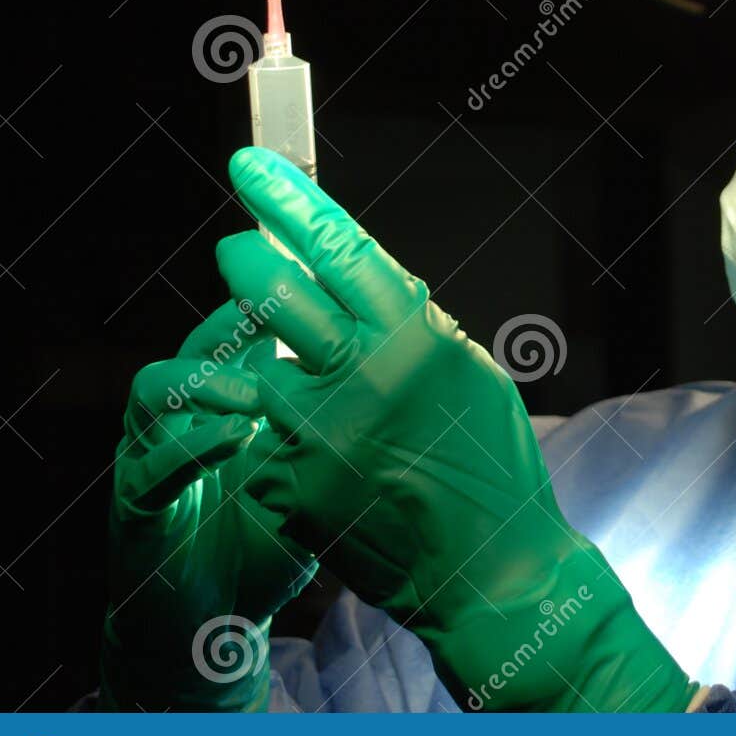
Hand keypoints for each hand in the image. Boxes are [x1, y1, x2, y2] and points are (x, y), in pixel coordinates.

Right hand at [101, 301, 317, 710]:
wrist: (209, 628)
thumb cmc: (266, 543)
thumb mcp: (317, 479)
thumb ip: (341, 430)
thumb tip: (409, 386)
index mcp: (227, 399)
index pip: (249, 329)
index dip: (280, 301)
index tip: (325, 280)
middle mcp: (183, 414)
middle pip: (202, 340)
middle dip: (239, 316)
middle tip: (281, 307)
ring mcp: (151, 454)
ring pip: (157, 388)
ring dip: (209, 382)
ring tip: (256, 392)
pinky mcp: (135, 505)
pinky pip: (151, 464)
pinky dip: (192, 447)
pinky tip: (234, 438)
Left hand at [220, 146, 694, 711]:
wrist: (491, 571)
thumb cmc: (494, 469)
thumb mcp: (470, 374)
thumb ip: (412, 325)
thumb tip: (363, 282)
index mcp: (412, 341)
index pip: (335, 247)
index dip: (287, 198)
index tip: (251, 164)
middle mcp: (357, 380)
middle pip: (269, 290)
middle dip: (244, 260)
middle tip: (241, 250)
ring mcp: (314, 437)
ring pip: (249, 362)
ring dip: (255, 351)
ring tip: (287, 363)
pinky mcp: (285, 487)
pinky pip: (259, 434)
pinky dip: (276, 428)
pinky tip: (316, 448)